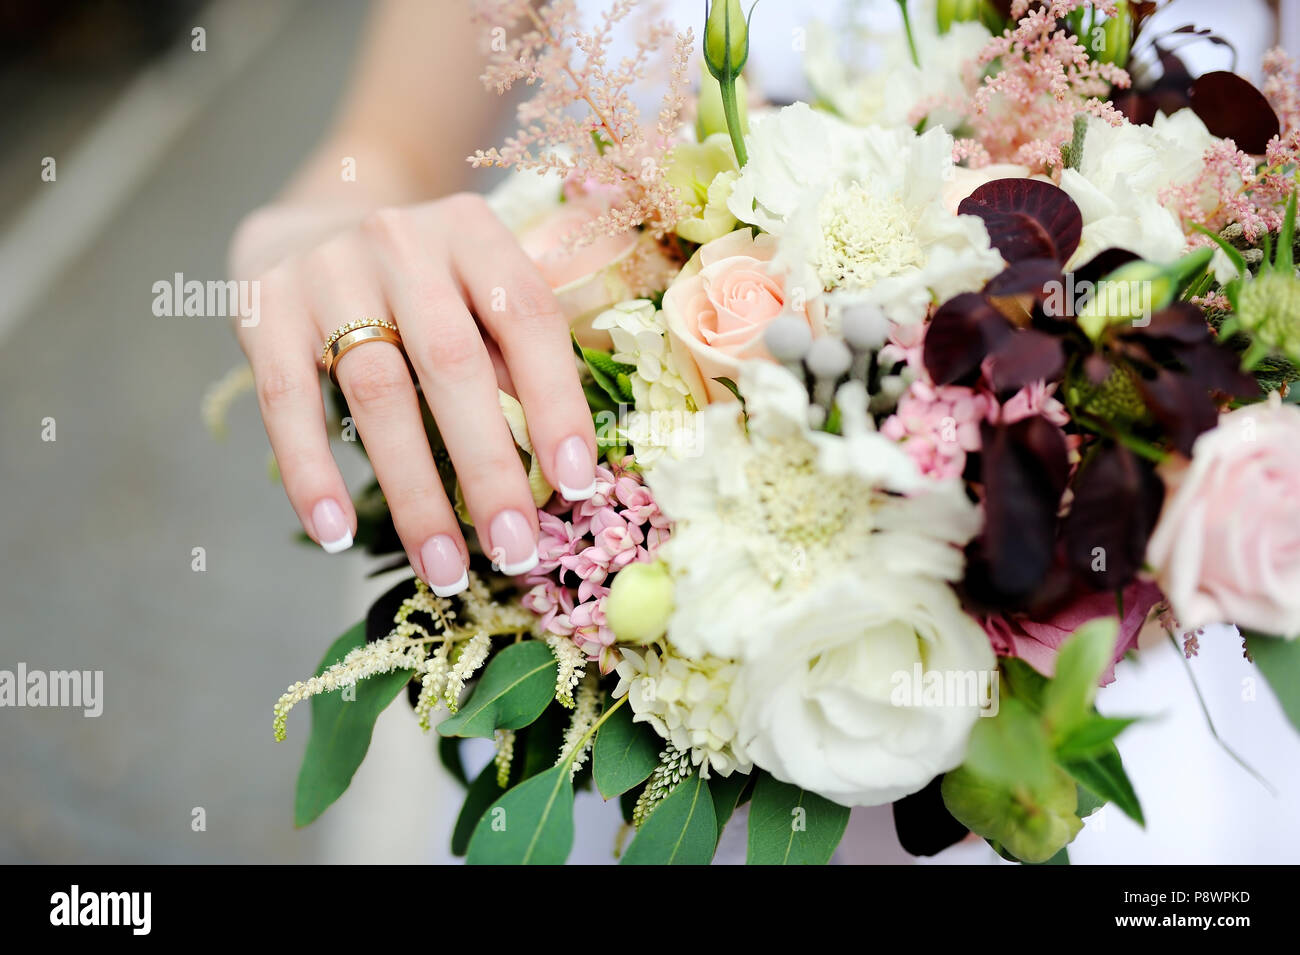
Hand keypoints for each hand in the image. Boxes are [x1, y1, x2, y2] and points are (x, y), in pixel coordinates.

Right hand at [229, 192, 597, 594]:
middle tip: (513, 549)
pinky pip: (285, 401)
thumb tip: (555, 470)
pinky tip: (335, 534)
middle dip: (488, 467)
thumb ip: (511, 359)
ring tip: (441, 567)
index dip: (556, 402)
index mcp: (472, 231)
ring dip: (414, 492)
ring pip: (377, 392)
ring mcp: (326, 269)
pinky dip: (311, 473)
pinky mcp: (261, 307)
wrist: (308, 224)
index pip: (527, 317)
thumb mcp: (474, 292)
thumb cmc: (423, 283)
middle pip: (453, 362)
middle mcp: (401, 239)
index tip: (575, 484)